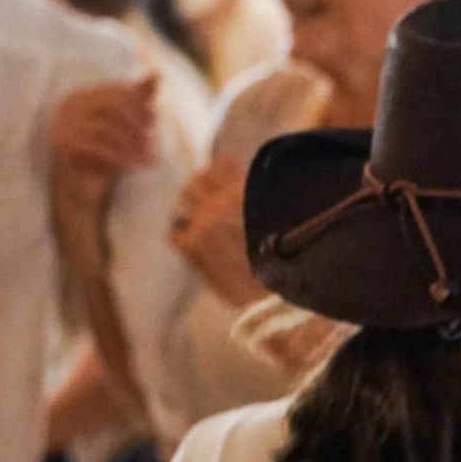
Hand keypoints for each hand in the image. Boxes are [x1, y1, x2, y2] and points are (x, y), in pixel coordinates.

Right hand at [51, 72, 158, 184]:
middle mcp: (70, 105)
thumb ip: (138, 99)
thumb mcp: (125, 125)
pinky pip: (94, 148)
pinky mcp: (63, 146)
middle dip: (137, 126)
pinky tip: (131, 166)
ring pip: (104, 129)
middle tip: (153, 145)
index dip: (139, 105)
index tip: (155, 122)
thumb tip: (158, 73)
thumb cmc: (106, 152)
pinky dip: (117, 157)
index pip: (116, 91)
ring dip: (131, 145)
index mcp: (84, 96)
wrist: (80, 186)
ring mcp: (63, 124)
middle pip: (111, 106)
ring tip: (147, 160)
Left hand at [169, 157, 264, 308]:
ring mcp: (205, 222)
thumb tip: (240, 180)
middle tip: (198, 195)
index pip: (221, 166)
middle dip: (197, 187)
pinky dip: (180, 235)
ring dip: (186, 211)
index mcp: (247, 190)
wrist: (273, 295)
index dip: (217, 169)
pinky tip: (188, 242)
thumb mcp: (278, 218)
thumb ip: (257, 197)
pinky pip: (175, 232)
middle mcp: (224, 201)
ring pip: (182, 205)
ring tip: (192, 219)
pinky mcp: (194, 246)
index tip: (217, 171)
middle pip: (196, 182)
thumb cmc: (285, 260)